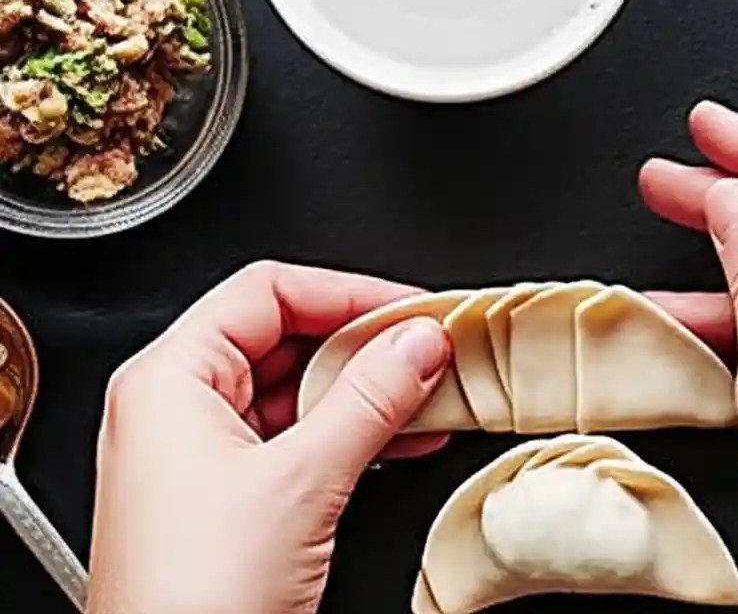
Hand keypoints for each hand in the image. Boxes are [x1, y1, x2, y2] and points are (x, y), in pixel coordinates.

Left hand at [88, 262, 454, 613]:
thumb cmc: (193, 597)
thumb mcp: (303, 480)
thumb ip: (371, 398)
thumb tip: (419, 342)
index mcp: (169, 380)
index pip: (267, 292)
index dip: (348, 292)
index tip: (412, 310)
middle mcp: (175, 409)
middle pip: (284, 338)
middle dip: (364, 344)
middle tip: (429, 350)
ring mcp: (199, 456)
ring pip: (296, 393)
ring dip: (366, 392)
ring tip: (429, 394)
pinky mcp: (228, 499)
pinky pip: (297, 441)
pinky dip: (352, 435)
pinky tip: (405, 439)